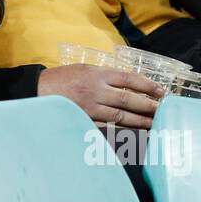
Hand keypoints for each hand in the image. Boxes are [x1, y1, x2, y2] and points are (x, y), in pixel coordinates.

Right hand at [37, 64, 163, 129]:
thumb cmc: (62, 78)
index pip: (129, 79)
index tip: (161, 92)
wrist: (37, 91)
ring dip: (140, 121)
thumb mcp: (84, 68)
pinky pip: (108, 126)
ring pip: (121, 116)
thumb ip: (105, 75)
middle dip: (149, 105)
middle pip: (129, 99)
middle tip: (163, 110)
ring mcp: (90, 108)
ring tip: (154, 123)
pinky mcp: (85, 121)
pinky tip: (134, 132)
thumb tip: (129, 83)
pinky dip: (123, 130)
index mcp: (97, 74)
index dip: (148, 86)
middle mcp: (96, 90)